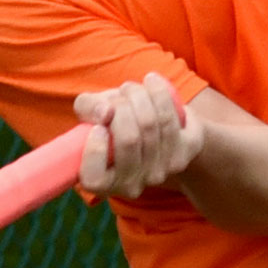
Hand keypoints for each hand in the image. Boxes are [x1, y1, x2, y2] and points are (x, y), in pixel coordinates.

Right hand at [73, 73, 202, 197]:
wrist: (153, 123)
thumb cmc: (114, 121)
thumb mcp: (91, 112)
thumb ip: (87, 108)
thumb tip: (105, 112)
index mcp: (101, 182)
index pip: (94, 179)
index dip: (94, 149)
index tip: (98, 127)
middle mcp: (130, 185)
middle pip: (129, 140)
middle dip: (121, 105)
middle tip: (117, 94)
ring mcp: (158, 174)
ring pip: (151, 124)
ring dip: (139, 94)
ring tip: (131, 88)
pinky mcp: (180, 157)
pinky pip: (170, 119)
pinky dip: (159, 93)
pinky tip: (151, 82)